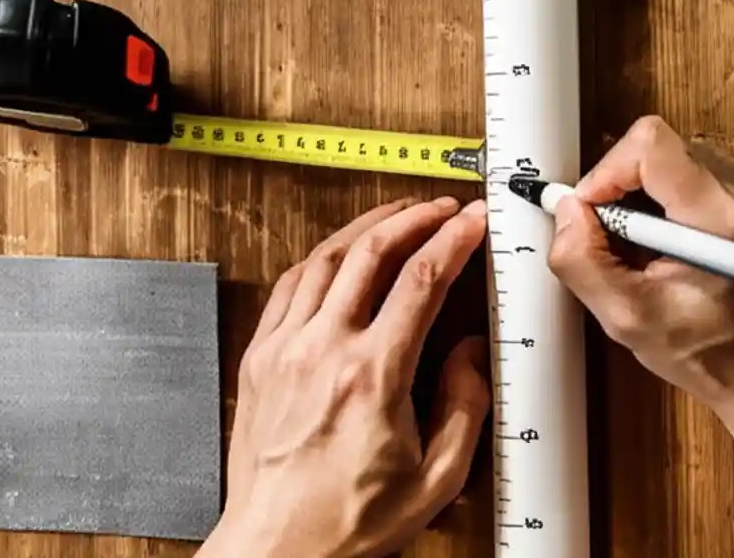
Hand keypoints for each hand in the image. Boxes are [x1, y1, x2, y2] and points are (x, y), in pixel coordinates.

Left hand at [199, 197, 490, 557]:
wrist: (276, 549)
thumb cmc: (347, 522)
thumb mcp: (436, 478)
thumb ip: (464, 407)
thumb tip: (470, 356)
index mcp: (372, 375)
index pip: (421, 280)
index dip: (454, 239)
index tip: (473, 222)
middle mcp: (323, 351)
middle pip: (370, 252)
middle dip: (413, 217)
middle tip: (441, 209)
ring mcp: (284, 350)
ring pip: (325, 259)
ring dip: (366, 227)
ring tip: (396, 216)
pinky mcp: (260, 359)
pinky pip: (289, 286)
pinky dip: (321, 258)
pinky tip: (339, 255)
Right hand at [548, 116, 733, 417]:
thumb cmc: (706, 354)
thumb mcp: (627, 319)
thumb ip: (583, 260)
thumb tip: (567, 210)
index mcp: (721, 220)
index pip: (650, 145)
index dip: (607, 171)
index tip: (592, 213)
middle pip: (660, 146)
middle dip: (623, 186)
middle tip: (616, 240)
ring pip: (675, 155)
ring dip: (645, 193)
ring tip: (646, 247)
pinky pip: (696, 169)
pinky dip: (669, 197)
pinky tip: (671, 243)